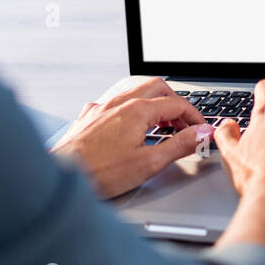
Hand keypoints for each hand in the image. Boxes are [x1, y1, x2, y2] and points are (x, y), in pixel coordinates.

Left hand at [51, 77, 212, 198]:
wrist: (61, 177)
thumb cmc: (99, 172)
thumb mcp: (149, 163)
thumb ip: (179, 145)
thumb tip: (201, 133)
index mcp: (137, 110)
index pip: (177, 104)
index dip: (195, 117)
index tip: (202, 129)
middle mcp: (118, 102)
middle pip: (157, 88)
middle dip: (176, 102)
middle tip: (184, 123)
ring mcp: (101, 107)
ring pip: (134, 91)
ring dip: (154, 103)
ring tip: (161, 123)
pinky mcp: (89, 116)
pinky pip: (115, 102)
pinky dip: (131, 108)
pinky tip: (129, 126)